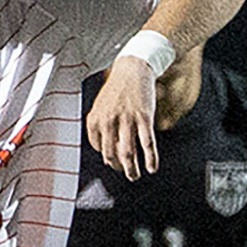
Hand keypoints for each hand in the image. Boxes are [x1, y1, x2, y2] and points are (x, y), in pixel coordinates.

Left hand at [86, 57, 158, 179]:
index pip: (99, 148)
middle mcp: (108, 122)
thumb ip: (101, 127)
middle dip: (119, 168)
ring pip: (128, 153)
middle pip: (112, 155)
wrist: (132, 69)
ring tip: (135, 176)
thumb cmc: (117, 90)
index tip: (115, 162)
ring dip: (132, 169)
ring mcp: (126, 120)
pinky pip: (147, 144)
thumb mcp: (101, 107)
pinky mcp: (143, 118)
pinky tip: (152, 168)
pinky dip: (150, 159)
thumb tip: (107, 152)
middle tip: (126, 173)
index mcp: (95, 120)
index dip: (108, 158)